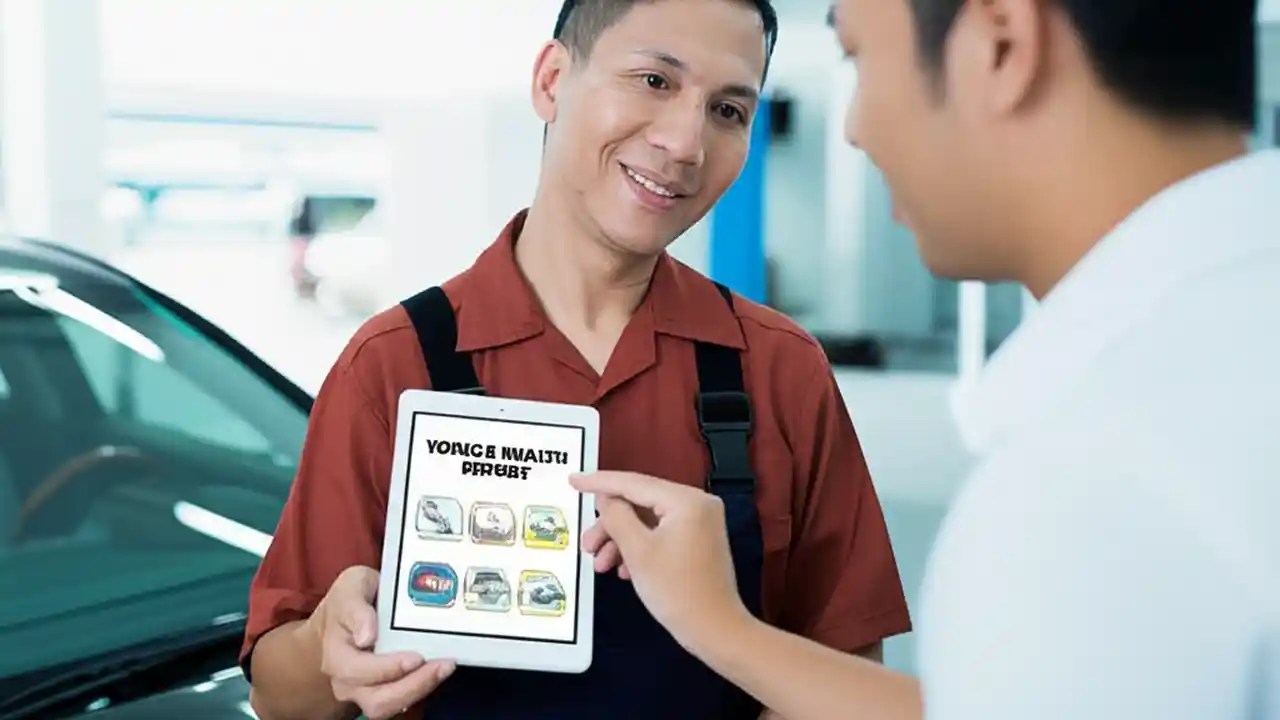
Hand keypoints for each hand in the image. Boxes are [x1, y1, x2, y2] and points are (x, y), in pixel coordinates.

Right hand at [313, 566, 455, 719]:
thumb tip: (366, 636)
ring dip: (422, 689)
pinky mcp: (386, 693)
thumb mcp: (351, 587)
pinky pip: (403, 701)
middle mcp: (347, 681)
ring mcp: (365, 692)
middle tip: (443, 665)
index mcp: (335, 654)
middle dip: (413, 686)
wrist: (348, 616)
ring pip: (391, 707)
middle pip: (376, 701)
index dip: (386, 668)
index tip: (415, 657)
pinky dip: (424, 688)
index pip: (355, 670)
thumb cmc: (351, 599)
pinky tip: (441, 669)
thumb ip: (356, 607)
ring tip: (446, 667)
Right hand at [571, 471, 750, 647]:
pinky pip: (660, 534)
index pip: (634, 483)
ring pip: (647, 521)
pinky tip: (623, 570)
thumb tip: (605, 498)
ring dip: (621, 540)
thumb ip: (616, 516)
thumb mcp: (637, 551)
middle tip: (587, 544)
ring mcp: (700, 523)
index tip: (574, 480)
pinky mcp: (698, 540)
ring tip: (601, 564)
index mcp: (686, 500)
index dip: (599, 482)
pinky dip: (639, 548)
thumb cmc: (677, 591)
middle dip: (610, 525)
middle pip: (640, 503)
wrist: (714, 630)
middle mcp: (697, 504)